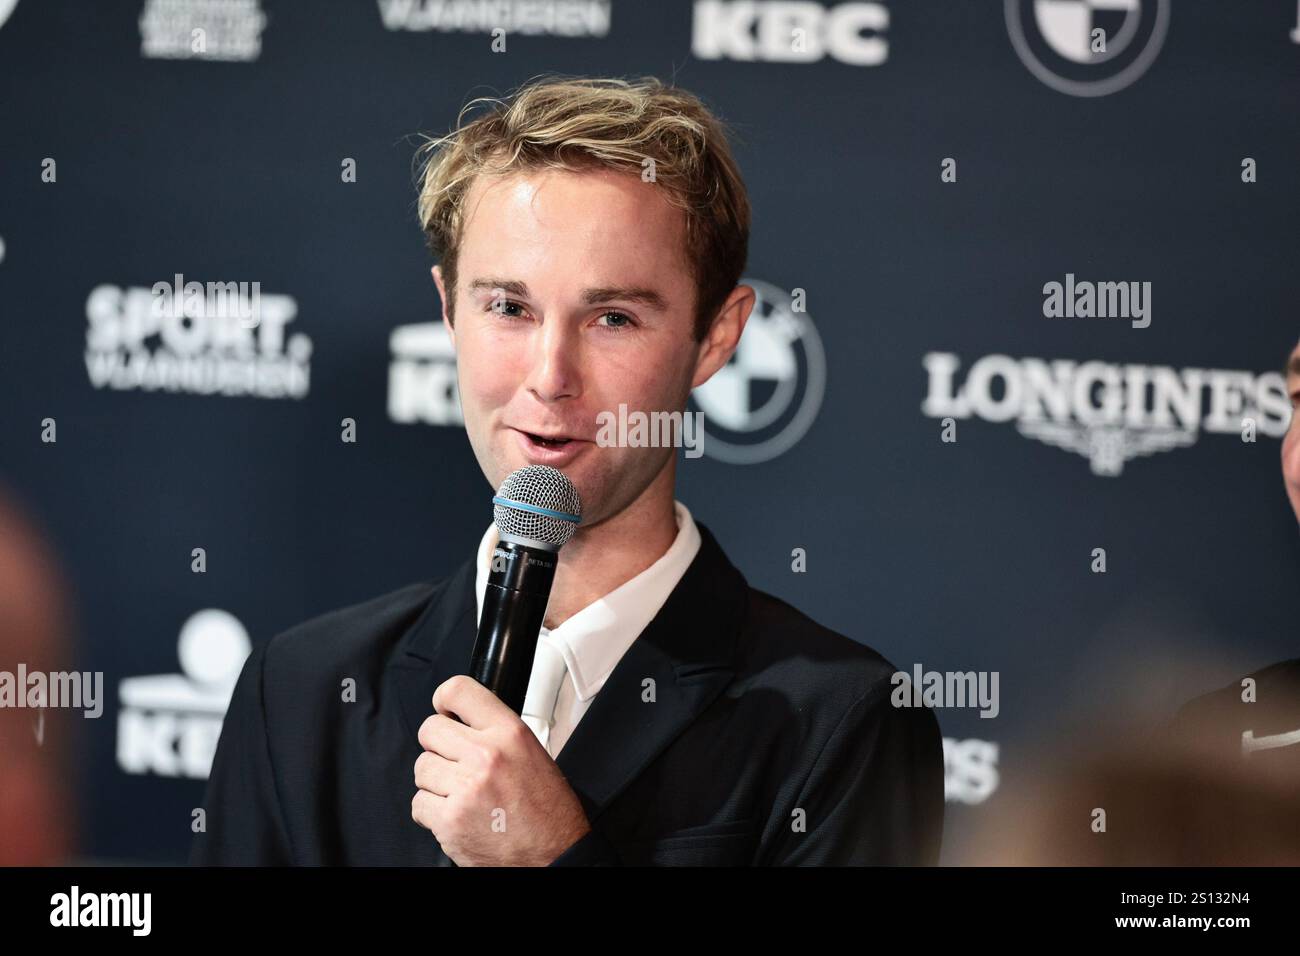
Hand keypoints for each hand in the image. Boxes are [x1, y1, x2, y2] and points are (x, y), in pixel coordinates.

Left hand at [411, 674, 591, 865]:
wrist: (554, 855)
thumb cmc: (548, 811)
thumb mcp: (532, 753)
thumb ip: (496, 733)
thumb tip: (463, 721)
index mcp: (510, 733)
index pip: (458, 691)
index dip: (444, 700)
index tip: (444, 709)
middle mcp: (486, 755)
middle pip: (429, 730)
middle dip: (438, 746)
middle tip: (455, 762)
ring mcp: (466, 788)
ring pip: (422, 768)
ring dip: (435, 781)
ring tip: (461, 793)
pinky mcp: (450, 820)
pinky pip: (419, 803)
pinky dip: (432, 812)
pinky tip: (456, 814)